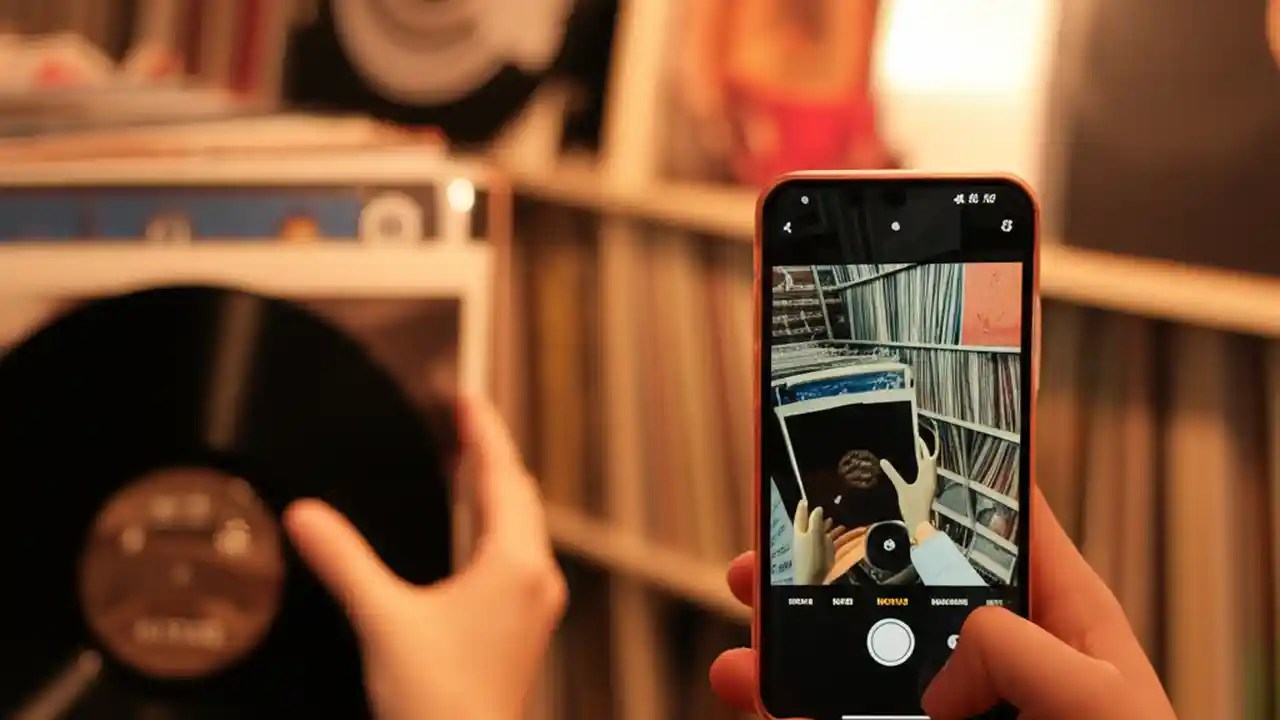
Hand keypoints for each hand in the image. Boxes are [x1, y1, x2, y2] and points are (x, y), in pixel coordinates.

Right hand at [284, 396, 566, 719]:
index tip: (467, 394)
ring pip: (521, 525)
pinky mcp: (526, 627)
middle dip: (490, 453)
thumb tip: (304, 513)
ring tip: (467, 462)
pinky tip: (472, 532)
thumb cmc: (439, 701)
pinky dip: (496, 525)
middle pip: (518, 494)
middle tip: (463, 419)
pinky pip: (517, 553)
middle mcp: (535, 577)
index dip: (483, 429)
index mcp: (513, 562)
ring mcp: (536, 604)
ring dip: (495, 490)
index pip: (500, 474)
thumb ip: (343, 560)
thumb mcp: (382, 620)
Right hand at [707, 487, 1175, 719]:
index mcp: (1057, 621)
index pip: (1002, 528)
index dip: (950, 485)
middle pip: (903, 586)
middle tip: (778, 542)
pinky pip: (837, 719)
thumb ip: (1014, 647)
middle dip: (837, 558)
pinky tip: (754, 689)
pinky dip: (788, 705)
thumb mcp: (1097, 697)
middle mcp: (996, 660)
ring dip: (794, 631)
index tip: (885, 449)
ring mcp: (948, 710)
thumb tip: (938, 674)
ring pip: (858, 656)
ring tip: (748, 610)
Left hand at [790, 499, 835, 584]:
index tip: (805, 498)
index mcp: (801, 531)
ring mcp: (817, 544)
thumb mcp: (812, 535)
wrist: (813, 579)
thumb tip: (817, 508)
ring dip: (828, 524)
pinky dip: (836, 534)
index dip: (803, 507)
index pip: (801, 515)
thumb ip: (815, 521)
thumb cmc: (810, 557)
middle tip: (822, 505)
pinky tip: (842, 529)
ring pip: (823, 531)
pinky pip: (832, 540)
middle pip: (812, 522)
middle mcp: (808, 536)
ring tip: (833, 517)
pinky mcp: (826, 551)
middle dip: (817, 515)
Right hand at [880, 434, 937, 539]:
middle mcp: (931, 478)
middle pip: (931, 461)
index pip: (926, 456)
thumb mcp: (901, 489)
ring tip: (918, 452)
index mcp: (926, 476)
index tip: (918, 437)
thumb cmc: (911, 506)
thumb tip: (883, 461)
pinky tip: (918, 469)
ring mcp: (931, 484)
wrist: (919, 522)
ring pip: (931, 467)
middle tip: (918, 442)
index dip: (922, 446)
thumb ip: (893, 474)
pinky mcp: (929, 490)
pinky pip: (928, 473)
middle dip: (925, 451)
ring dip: (926, 459)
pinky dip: (924, 467)